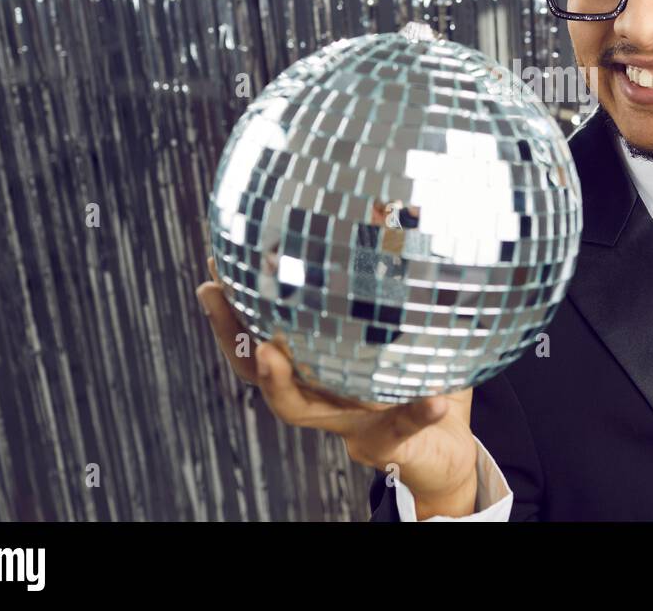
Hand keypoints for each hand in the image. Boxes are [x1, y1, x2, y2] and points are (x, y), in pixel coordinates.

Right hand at [195, 258, 479, 518]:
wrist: (442, 448)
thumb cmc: (412, 379)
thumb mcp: (399, 324)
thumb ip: (390, 275)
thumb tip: (388, 204)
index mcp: (316, 373)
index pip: (259, 343)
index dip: (230, 314)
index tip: (211, 275)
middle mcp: (321, 402)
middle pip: (256, 372)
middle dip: (229, 337)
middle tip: (212, 297)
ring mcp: (351, 424)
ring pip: (302, 409)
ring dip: (279, 382)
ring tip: (267, 353)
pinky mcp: (394, 441)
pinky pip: (405, 425)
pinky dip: (419, 412)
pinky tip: (434, 400)